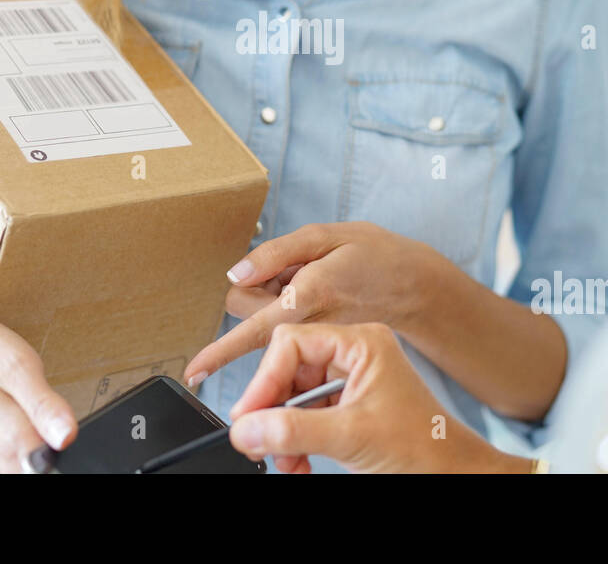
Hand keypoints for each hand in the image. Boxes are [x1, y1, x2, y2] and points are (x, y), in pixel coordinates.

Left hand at [183, 222, 432, 386]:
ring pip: (263, 318)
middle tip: (289, 270)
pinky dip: (287, 306)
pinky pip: (283, 323)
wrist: (413, 287)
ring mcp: (311, 338)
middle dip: (254, 290)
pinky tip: (315, 294)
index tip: (194, 372)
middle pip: (248, 313)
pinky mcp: (317, 341)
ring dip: (271, 298)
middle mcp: (307, 325)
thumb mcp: (327, 236)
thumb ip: (278, 252)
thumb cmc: (371, 254)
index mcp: (308, 295)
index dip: (220, 350)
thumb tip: (235, 272)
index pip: (252, 329)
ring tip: (307, 280)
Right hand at [226, 322, 522, 472]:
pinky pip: (306, 416)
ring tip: (282, 459)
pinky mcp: (349, 408)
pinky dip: (294, 441)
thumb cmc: (423, 448)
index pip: (293, 343)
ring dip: (281, 431)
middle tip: (255, 439)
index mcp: (361, 343)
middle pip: (288, 370)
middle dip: (271, 409)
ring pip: (293, 397)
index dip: (265, 378)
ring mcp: (351, 383)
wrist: (453, 476)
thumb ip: (292, 431)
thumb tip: (245, 428)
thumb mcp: (350, 436)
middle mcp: (354, 357)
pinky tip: (296, 462)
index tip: (249, 414)